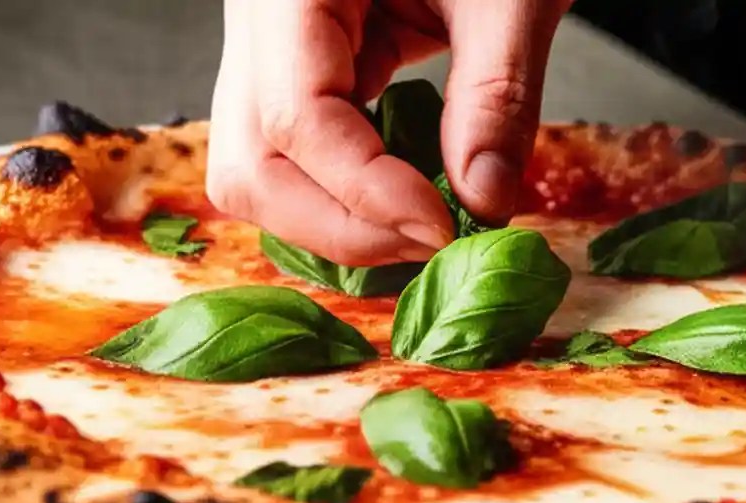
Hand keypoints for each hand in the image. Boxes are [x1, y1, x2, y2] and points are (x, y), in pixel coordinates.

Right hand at [206, 0, 572, 265]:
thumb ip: (497, 94)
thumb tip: (484, 203)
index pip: (295, 118)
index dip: (366, 192)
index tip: (445, 227)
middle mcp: (258, 20)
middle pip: (248, 165)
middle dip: (338, 225)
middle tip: (431, 239)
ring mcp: (267, 49)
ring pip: (258, 172)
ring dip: (337, 220)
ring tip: (423, 223)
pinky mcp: (297, 70)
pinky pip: (294, 155)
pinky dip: (348, 191)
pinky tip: (409, 193)